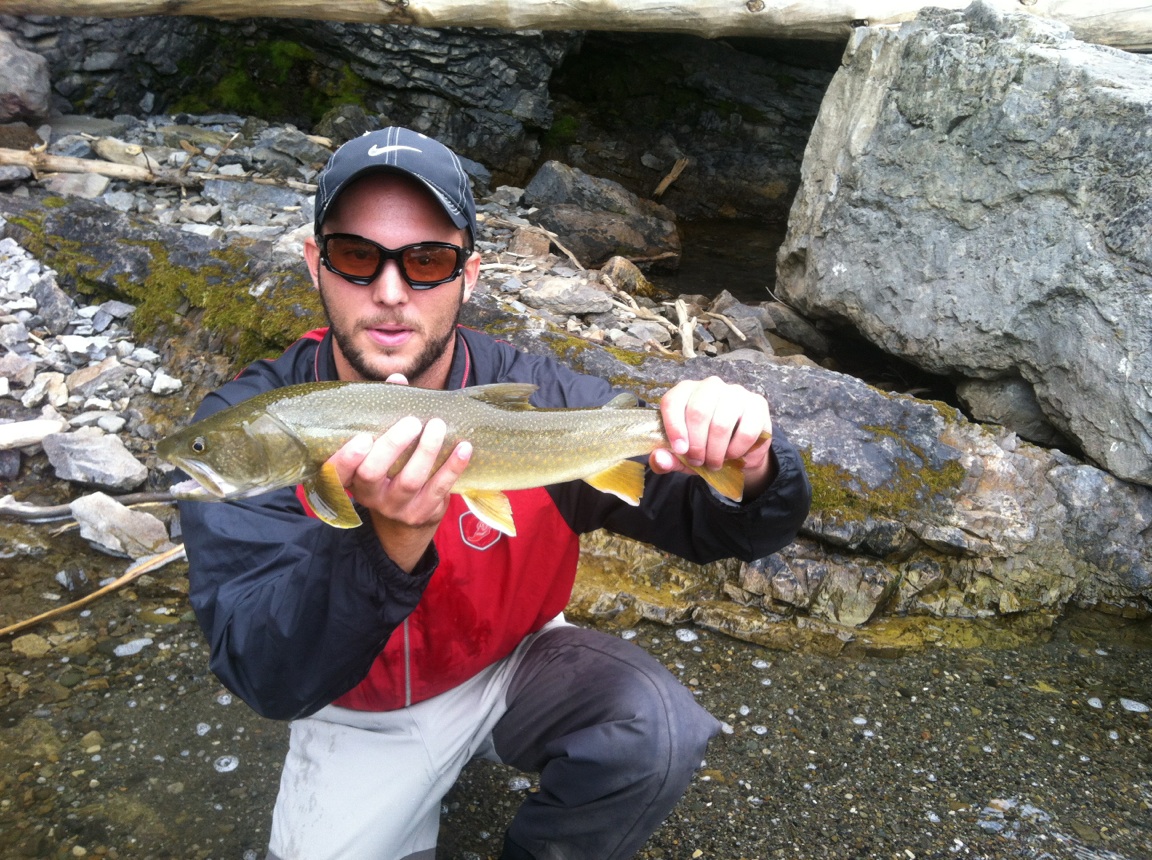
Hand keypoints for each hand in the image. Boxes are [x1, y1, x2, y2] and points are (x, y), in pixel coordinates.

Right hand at [327, 374, 471, 571]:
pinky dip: (453, 467)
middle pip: (372, 473)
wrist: (407, 517)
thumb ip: (386, 413)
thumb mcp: (381, 446)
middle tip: (411, 422)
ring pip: (409, 480)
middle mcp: (369, 495)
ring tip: (438, 425)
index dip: (346, 458)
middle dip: (392, 446)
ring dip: (426, 451)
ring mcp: (396, 507)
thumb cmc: (391, 467)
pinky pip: (439, 489)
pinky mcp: (422, 513)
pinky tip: (464, 447)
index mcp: (352, 476)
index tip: (363, 438)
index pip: (337, 472)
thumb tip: (398, 380)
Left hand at [649, 376, 774, 499]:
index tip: (680, 451)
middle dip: (696, 445)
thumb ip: (666, 459)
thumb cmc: (704, 447)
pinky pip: (746, 431)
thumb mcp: (681, 457)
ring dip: (716, 451)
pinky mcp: (757, 404)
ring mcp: (735, 392)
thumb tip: (659, 458)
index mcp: (685, 392)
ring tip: (714, 463)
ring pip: (721, 423)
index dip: (674, 428)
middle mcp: (709, 386)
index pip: (672, 402)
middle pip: (697, 412)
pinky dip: (736, 450)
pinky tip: (732, 456)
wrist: (738, 450)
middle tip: (698, 462)